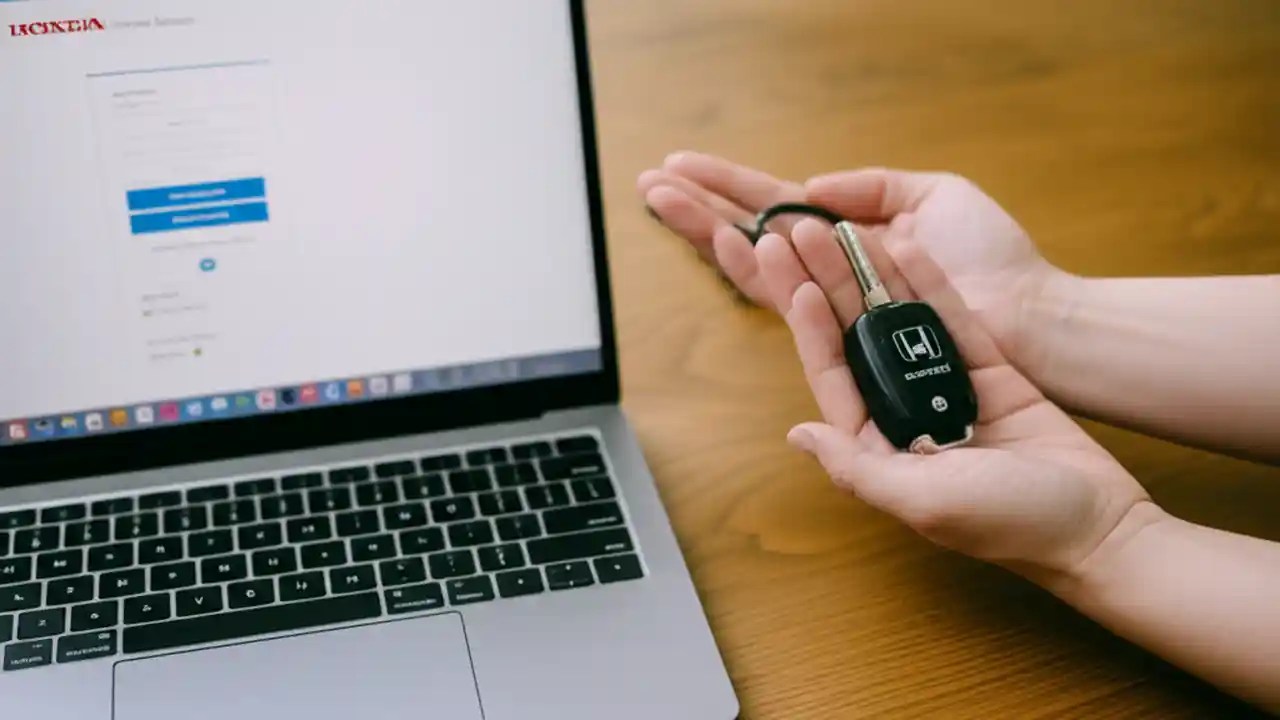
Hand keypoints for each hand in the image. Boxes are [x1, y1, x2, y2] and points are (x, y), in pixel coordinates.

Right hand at [638, 152, 1062, 369]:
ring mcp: (845, 320)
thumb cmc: (998, 264)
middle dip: (702, 214)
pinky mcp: (859, 357)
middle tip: (650, 186)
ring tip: (674, 205)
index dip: (729, 191)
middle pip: (755, 246)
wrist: (1040, 322)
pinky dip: (766, 275)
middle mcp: (837, 283)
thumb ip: (874, 187)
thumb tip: (813, 188)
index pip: (777, 211)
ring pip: (766, 278)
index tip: (684, 170)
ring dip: (720, 236)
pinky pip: (802, 311)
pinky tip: (734, 242)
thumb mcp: (937, 198)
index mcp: (853, 242)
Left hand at [753, 225, 1147, 580]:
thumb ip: (855, 465)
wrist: (1099, 527)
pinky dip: (929, 284)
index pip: (832, 372)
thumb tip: (797, 434)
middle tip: (800, 229)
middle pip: (856, 337)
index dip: (806, 322)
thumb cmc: (1007, 524)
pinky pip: (952, 320)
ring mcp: (947, 390)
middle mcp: (904, 414)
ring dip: (871, 274)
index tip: (788, 273)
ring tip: (843, 225)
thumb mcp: (919, 499)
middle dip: (827, 283)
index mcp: (879, 445)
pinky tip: (905, 244)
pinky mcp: (990, 372)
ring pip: (899, 321)